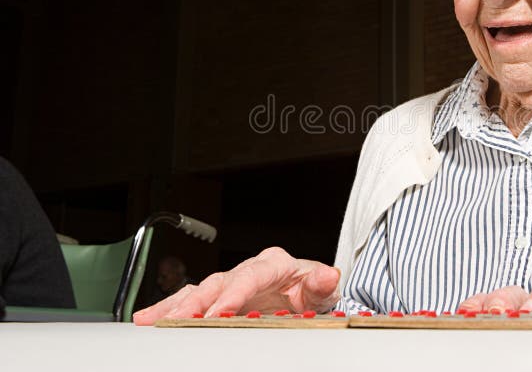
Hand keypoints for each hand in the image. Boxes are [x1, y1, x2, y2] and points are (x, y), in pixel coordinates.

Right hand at [132, 247, 339, 324]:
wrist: (309, 294)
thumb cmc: (312, 290)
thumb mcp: (322, 289)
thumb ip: (322, 284)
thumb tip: (329, 275)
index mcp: (274, 264)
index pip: (250, 276)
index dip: (233, 294)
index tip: (219, 312)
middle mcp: (249, 269)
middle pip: (218, 282)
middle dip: (197, 301)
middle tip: (178, 319)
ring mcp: (233, 282)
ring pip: (200, 289)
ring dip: (176, 305)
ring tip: (152, 319)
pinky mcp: (222, 295)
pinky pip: (194, 298)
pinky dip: (172, 306)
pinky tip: (150, 316)